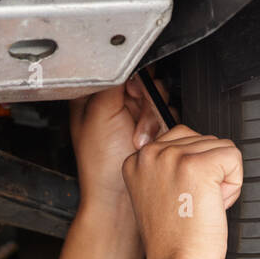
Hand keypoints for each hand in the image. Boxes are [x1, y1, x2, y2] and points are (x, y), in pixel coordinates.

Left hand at [69, 75, 170, 214]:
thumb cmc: (100, 165)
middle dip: (143, 101)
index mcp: (93, 94)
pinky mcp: (149, 130)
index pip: (119, 64)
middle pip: (143, 78)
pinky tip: (148, 141)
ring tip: (139, 139)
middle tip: (134, 118)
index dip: (130, 75)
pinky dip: (160, 127)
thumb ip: (112, 80)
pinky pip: (165, 115)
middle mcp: (113, 103)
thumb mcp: (100, 111)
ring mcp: (132, 117)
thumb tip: (124, 57)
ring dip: (151, 117)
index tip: (129, 92)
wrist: (117, 201)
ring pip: (157, 97)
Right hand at [121, 123, 242, 258]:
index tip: (179, 203)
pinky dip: (234, 185)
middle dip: (208, 175)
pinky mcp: (198, 166)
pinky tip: (213, 206)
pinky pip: (234, 157)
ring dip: (220, 181)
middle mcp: (150, 154)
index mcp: (136, 161)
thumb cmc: (172, 245)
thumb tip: (194, 148)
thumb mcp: (159, 196)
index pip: (182, 140)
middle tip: (190, 209)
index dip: (192, 174)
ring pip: (220, 148)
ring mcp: (172, 157)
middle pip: (203, 141)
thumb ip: (169, 169)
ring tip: (199, 209)